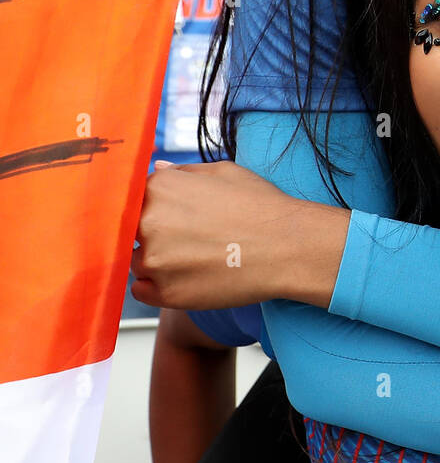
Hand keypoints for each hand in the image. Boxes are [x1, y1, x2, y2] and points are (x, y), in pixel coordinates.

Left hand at [131, 161, 348, 310]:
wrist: (288, 247)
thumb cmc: (262, 207)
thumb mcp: (223, 173)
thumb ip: (182, 174)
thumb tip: (157, 170)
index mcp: (160, 187)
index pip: (129, 197)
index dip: (146, 205)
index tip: (160, 214)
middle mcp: (149, 221)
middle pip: (129, 229)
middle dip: (151, 232)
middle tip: (184, 237)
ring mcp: (155, 260)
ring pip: (135, 260)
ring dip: (155, 259)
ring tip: (193, 256)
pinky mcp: (165, 293)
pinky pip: (141, 290)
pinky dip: (157, 286)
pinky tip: (187, 276)